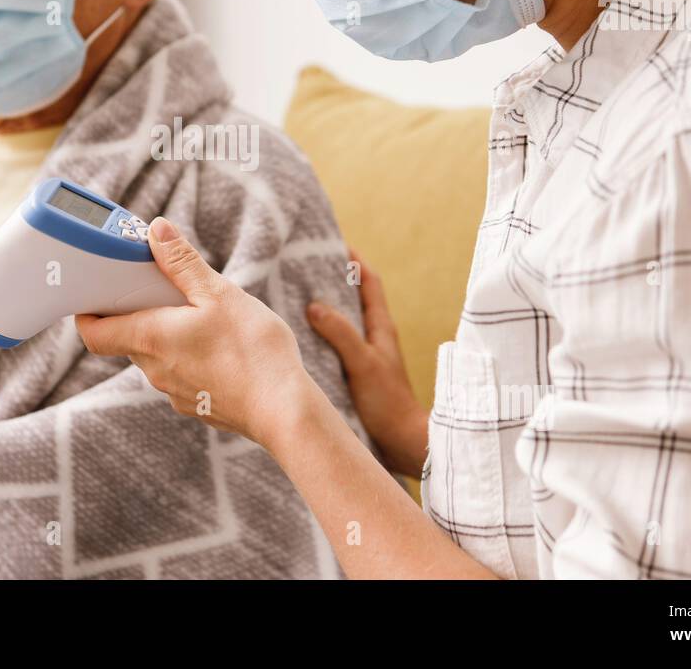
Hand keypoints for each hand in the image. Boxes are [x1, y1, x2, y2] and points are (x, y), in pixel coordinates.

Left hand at [76, 217, 318, 448]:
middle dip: (136, 313)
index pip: (93, 332)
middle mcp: (154, 370)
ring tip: (197, 314)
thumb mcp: (219, 294)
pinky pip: (180, 375)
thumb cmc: (252, 351)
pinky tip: (219, 346)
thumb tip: (155, 230)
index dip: (87, 313)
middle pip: (126, 339)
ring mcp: (174, 392)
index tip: (96, 291)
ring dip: (165, 334)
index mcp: (150, 338)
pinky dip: (187, 357)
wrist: (285, 412)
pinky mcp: (197, 404)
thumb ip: (182, 263)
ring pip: (156, 357)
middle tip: (158, 288)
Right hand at [306, 250, 427, 475]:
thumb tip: (314, 305)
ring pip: (339, 326)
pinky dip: (315, 341)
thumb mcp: (363, 364)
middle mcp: (373, 340)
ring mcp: (362, 359)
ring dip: (320, 313)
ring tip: (288, 302)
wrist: (402, 445)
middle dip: (330, 283)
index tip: (333, 244)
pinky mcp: (352, 378)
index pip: (369, 283)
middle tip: (300, 270)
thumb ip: (341, 334)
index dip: (354, 262)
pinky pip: (331, 350)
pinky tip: (294, 344)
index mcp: (381, 329)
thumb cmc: (388, 403)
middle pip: (352, 301)